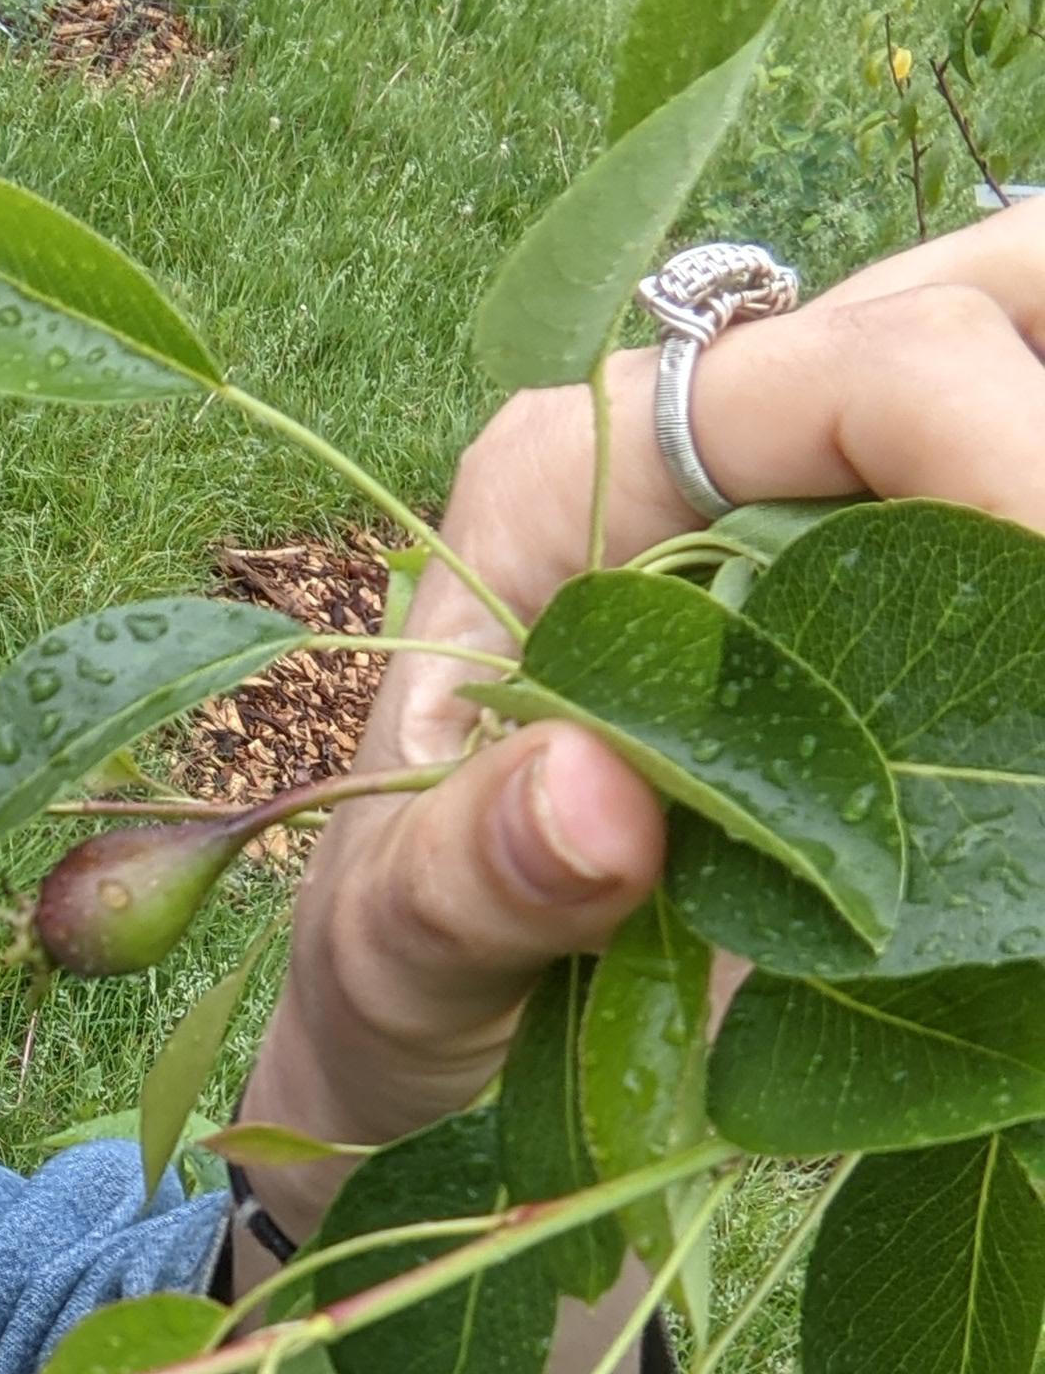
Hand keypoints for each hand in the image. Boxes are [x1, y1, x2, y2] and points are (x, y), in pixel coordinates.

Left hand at [240, 199, 1044, 1234]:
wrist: (425, 1052)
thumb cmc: (393, 974)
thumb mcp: (396, 951)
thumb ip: (469, 882)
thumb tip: (594, 798)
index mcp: (575, 478)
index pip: (860, 372)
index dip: (1002, 456)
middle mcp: (709, 457)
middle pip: (975, 322)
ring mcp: (811, 521)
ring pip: (1009, 380)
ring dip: (1044, 504)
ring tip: (1039, 691)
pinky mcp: (876, 611)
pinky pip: (995, 547)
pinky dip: (1035, 603)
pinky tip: (1031, 704)